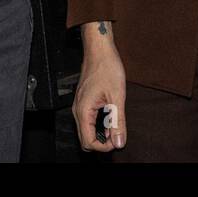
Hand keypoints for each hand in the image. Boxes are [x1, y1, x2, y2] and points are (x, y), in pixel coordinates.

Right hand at [73, 26, 126, 150]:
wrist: (99, 50)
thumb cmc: (106, 67)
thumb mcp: (117, 96)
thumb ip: (118, 122)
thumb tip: (119, 142)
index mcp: (83, 110)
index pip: (88, 142)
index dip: (105, 147)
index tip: (118, 140)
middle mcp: (78, 110)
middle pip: (85, 139)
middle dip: (102, 143)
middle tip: (118, 135)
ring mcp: (79, 105)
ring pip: (86, 131)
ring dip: (101, 134)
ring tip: (116, 126)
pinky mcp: (83, 102)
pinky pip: (88, 121)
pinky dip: (99, 125)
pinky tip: (111, 118)